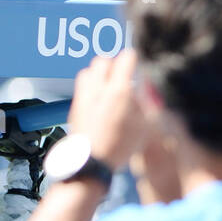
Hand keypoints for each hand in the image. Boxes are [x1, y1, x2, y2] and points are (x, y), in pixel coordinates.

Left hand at [67, 50, 148, 170]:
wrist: (92, 162)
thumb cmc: (120, 147)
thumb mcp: (145, 127)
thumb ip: (146, 103)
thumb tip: (143, 88)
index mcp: (119, 91)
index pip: (126, 58)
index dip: (133, 58)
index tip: (136, 63)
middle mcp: (99, 88)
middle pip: (104, 60)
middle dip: (114, 63)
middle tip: (121, 73)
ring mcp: (85, 95)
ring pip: (90, 69)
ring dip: (99, 72)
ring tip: (107, 84)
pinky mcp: (75, 104)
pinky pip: (82, 84)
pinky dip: (90, 84)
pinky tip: (97, 97)